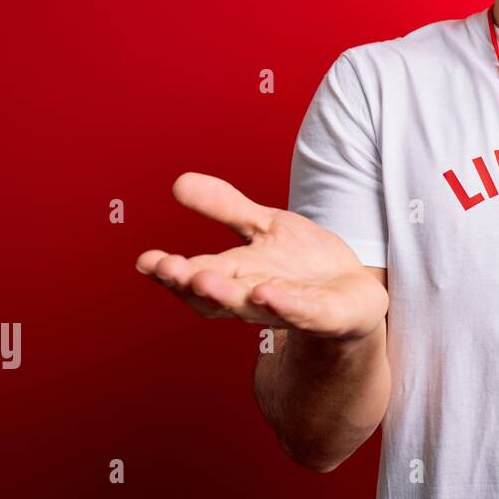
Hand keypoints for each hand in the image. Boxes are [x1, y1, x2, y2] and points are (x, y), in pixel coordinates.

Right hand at [135, 172, 386, 342]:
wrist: (353, 293)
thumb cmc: (302, 262)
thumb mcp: (264, 226)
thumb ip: (225, 207)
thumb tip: (179, 182)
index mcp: (235, 276)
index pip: (194, 276)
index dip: (169, 271)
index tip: (146, 260)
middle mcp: (253, 296)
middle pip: (215, 295)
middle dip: (189, 283)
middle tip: (168, 269)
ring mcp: (287, 309)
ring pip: (250, 307)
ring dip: (227, 295)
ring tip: (203, 279)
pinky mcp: (322, 316)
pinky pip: (300, 313)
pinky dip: (283, 306)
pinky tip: (266, 293)